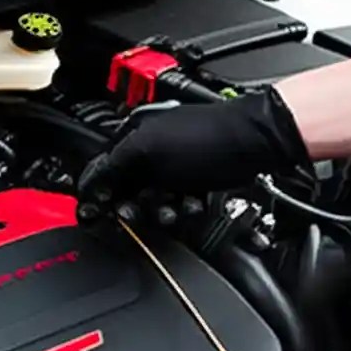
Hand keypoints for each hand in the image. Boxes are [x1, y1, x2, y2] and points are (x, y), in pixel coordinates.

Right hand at [77, 88, 311, 202]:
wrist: (258, 142)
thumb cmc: (210, 139)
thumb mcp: (149, 153)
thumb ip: (116, 167)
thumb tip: (92, 184)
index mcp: (135, 135)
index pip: (104, 169)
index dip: (100, 194)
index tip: (96, 215)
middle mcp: (153, 147)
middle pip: (129, 188)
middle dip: (135, 205)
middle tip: (139, 214)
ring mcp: (176, 162)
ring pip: (155, 198)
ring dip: (162, 209)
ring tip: (175, 209)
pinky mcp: (196, 176)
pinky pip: (179, 200)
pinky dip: (184, 206)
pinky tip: (192, 204)